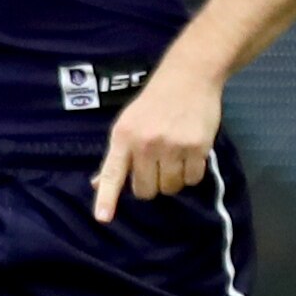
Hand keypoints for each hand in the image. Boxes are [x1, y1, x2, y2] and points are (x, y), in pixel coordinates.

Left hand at [91, 62, 222, 222]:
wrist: (188, 77)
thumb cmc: (153, 103)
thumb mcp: (127, 124)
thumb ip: (115, 157)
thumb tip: (97, 183)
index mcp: (123, 137)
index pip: (112, 173)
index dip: (107, 198)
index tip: (103, 218)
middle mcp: (145, 143)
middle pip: (145, 190)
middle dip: (151, 184)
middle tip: (157, 165)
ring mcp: (172, 146)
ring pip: (170, 188)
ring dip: (173, 180)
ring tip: (175, 156)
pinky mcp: (197, 147)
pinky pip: (193, 180)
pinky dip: (192, 173)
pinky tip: (190, 153)